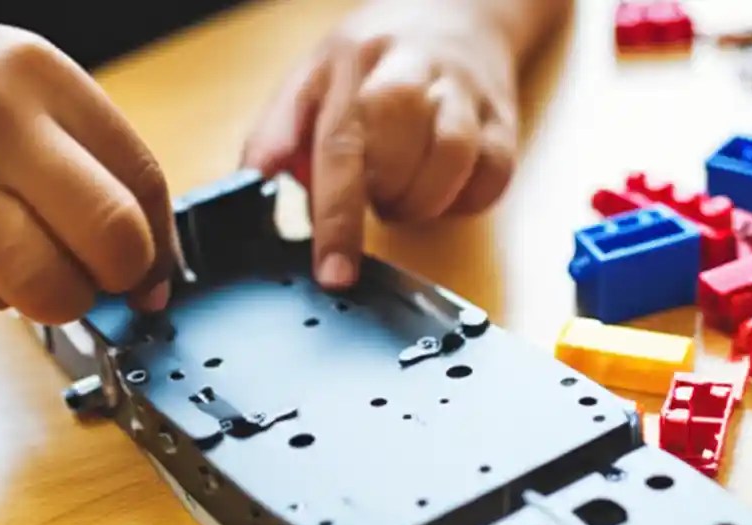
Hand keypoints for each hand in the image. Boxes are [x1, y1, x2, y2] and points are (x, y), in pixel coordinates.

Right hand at [0, 3, 177, 323]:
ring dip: (59, 301)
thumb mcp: (9, 80)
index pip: (144, 180)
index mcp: (40, 76)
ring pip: (51, 286)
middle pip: (114, 238)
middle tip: (107, 280)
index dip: (162, 246)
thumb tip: (144, 246)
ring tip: (38, 271)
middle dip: (124, 279)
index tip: (156, 275)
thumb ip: (79, 151)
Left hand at [241, 0, 520, 289]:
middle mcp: (411, 69)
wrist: (459, 12)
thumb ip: (277, 131)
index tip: (332, 272)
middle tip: (375, 201)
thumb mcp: (313, 79)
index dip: (335, 218)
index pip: (339, 146)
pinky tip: (445, 191)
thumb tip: (248, 182)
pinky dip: (466, 200)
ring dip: (424, 201)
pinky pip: (493, 173)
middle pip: (400, 146)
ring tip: (405, 198)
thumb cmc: (376, 59)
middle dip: (383, 197)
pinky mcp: (503, 117)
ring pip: (453, 157)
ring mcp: (464, 90)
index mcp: (352, 63)